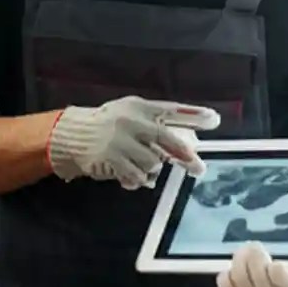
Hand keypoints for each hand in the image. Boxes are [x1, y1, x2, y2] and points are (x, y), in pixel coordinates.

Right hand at [47, 96, 219, 189]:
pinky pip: (137, 176)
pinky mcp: (112, 159)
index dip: (194, 114)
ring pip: (153, 163)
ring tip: (140, 165)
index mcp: (140, 107)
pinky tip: (130, 175)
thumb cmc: (108, 125)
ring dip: (151, 169)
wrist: (73, 135)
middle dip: (185, 155)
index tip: (214, 119)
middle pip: (168, 139)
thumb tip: (184, 147)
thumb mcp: (130, 114)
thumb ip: (154, 125)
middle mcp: (132, 121)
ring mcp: (121, 140)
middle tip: (198, 168)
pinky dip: (137, 180)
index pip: (172, 110)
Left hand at [217, 195, 287, 286]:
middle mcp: (286, 282)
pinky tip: (225, 265)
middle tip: (253, 247)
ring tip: (241, 247)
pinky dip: (227, 280)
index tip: (278, 263)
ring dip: (240, 271)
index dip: (285, 282)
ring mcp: (263, 282)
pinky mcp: (245, 278)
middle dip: (256, 273)